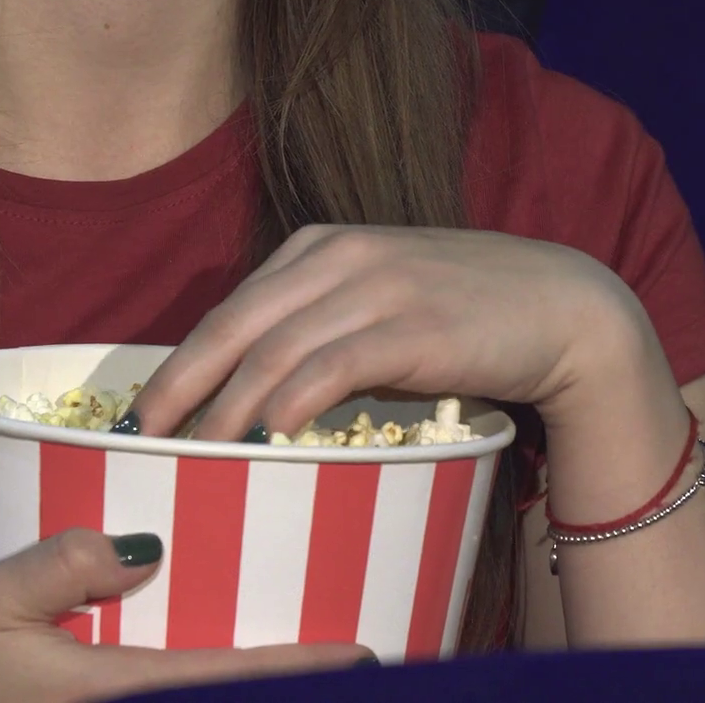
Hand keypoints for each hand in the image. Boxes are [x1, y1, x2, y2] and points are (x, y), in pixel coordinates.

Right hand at [0, 529, 370, 702]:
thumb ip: (63, 566)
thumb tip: (146, 546)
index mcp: (115, 690)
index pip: (230, 675)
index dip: (302, 667)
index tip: (363, 655)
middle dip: (291, 688)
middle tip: (361, 665)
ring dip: (256, 692)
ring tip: (314, 675)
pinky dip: (216, 696)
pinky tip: (243, 683)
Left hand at [130, 225, 673, 442]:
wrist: (563, 308)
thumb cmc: (469, 314)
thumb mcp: (381, 301)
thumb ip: (323, 325)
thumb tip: (257, 391)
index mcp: (322, 246)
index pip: (231, 307)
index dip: (180, 362)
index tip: (145, 411)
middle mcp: (339, 255)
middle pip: (234, 327)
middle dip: (180, 387)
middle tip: (142, 439)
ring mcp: (375, 287)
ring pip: (272, 352)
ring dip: (224, 410)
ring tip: (193, 458)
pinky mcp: (411, 327)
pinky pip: (329, 367)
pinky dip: (288, 404)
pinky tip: (265, 438)